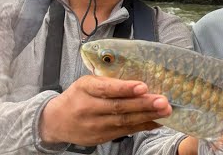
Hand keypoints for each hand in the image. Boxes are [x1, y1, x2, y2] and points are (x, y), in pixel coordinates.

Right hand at [38, 75, 171, 146]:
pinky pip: (126, 131)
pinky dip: (143, 126)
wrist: (57, 121)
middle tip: (163, 101)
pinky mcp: (102, 137)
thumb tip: (138, 84)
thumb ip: (107, 83)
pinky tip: (156, 121)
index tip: (143, 86)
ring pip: (125, 121)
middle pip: (119, 107)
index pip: (105, 89)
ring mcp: (95, 125)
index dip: (124, 88)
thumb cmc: (76, 97)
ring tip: (165, 111)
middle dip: (143, 104)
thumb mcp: (85, 84)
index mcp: (84, 89)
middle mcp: (89, 108)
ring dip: (147, 116)